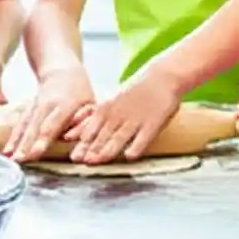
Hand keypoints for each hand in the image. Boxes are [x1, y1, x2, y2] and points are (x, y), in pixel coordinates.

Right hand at [5, 66, 94, 161]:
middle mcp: (47, 105)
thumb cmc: (80, 92)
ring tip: (11, 158)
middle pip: (36, 126)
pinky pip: (20, 124)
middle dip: (27, 144)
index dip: (44, 138)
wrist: (62, 72)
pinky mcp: (28, 110)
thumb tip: (73, 138)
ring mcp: (35, 107)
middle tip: (20, 159)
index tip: (36, 152)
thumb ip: (84, 122)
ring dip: (18, 142)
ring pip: (26, 125)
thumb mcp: (90, 103)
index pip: (53, 124)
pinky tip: (7, 151)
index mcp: (65, 104)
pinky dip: (13, 137)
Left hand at [68, 69, 183, 163]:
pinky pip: (144, 137)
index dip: (83, 144)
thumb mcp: (113, 102)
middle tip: (84, 161)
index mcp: (107, 110)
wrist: (162, 77)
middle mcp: (120, 116)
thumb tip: (75, 136)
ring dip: (109, 149)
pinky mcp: (154, 123)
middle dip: (92, 149)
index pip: (91, 129)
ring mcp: (137, 119)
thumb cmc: (136, 93)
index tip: (75, 157)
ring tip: (99, 160)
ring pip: (120, 137)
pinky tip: (130, 156)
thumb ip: (97, 119)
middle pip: (104, 135)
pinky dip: (136, 146)